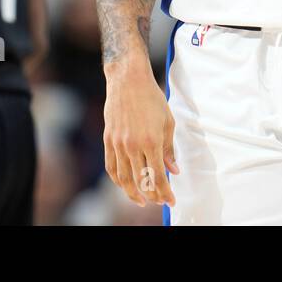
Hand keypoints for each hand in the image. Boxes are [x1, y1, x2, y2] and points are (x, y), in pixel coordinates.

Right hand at [103, 68, 177, 207]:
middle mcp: (133, 146)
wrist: (128, 80)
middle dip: (152, 195)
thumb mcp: (167, 122)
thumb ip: (169, 149)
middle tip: (159, 201)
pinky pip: (111, 167)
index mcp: (151, 141)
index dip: (165, 193)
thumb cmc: (152, 98)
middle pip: (141, 181)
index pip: (158, 177)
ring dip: (133, 193)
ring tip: (142, 200)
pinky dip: (118, 180)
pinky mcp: (108, 139)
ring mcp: (118, 143)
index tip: (171, 201)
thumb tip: (173, 170)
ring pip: (124, 178)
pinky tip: (125, 184)